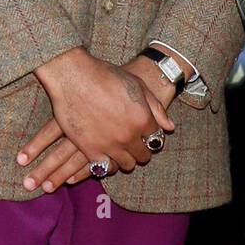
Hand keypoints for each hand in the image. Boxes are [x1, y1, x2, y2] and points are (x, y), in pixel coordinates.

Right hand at [20, 48, 174, 190]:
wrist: (74, 77)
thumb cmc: (106, 76)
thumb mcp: (138, 86)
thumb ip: (156, 108)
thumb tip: (170, 127)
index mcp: (143, 119)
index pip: (155, 139)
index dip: (151, 137)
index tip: (146, 136)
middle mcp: (129, 136)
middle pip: (142, 155)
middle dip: (141, 152)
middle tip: (135, 147)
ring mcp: (110, 145)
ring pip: (126, 165)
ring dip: (126, 160)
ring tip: (121, 153)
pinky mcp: (90, 150)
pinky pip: (104, 168)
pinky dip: (107, 165)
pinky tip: (106, 157)